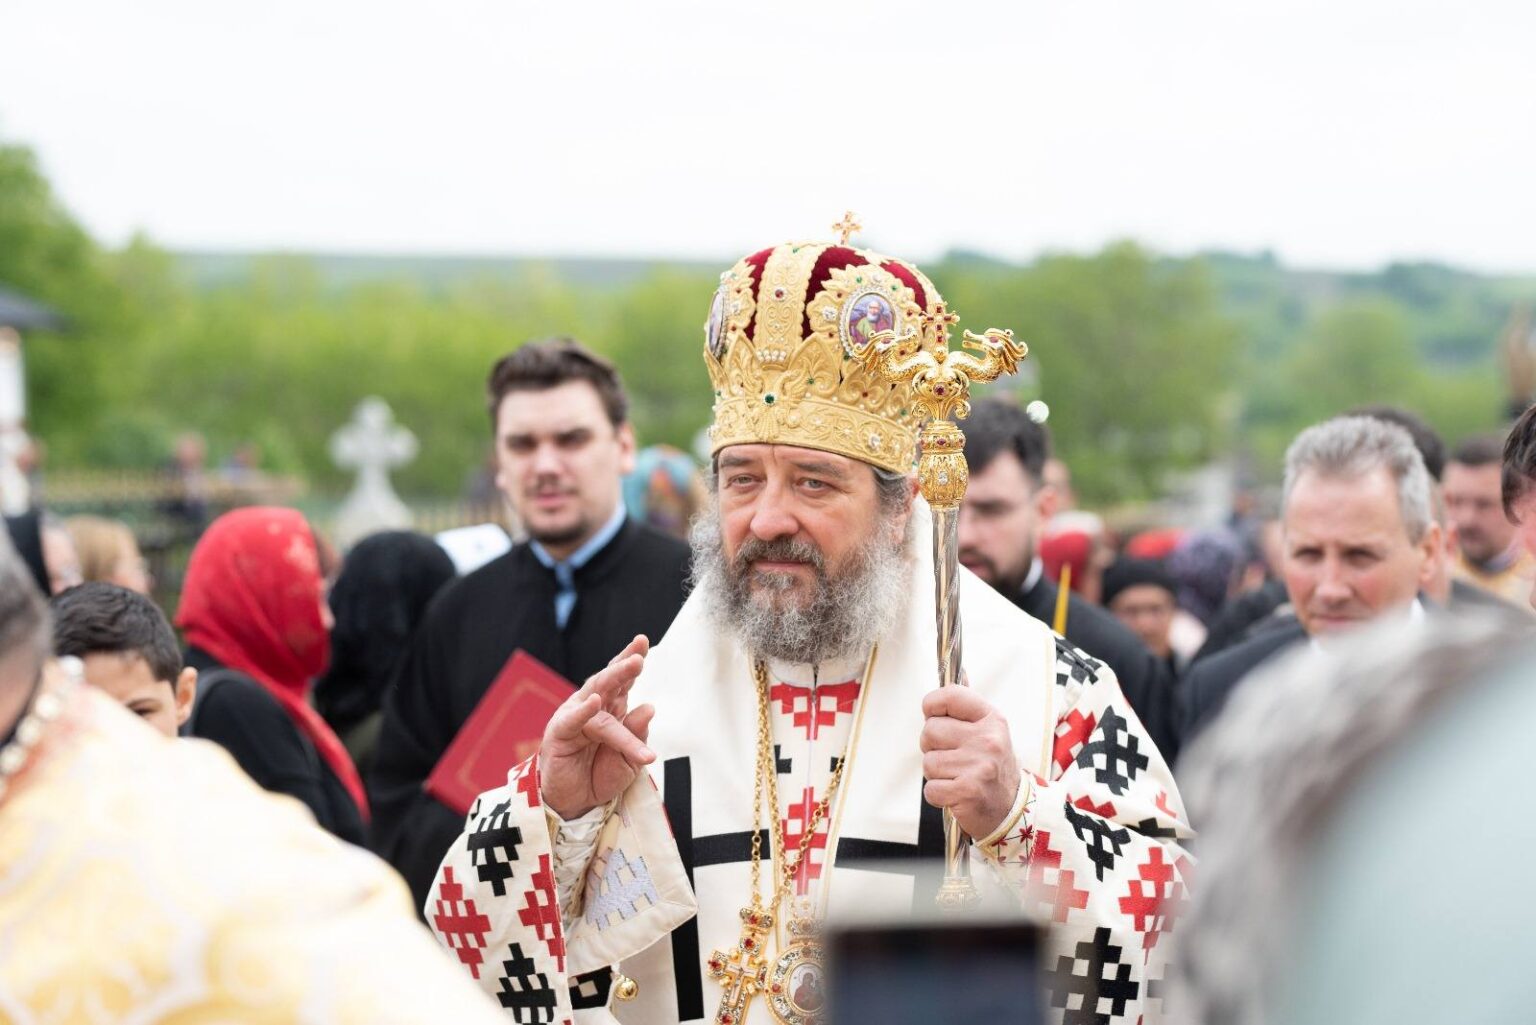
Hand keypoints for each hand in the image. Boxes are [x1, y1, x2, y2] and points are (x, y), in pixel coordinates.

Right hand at [540, 635, 656, 820]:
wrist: (574, 803)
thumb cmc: (600, 776)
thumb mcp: (628, 760)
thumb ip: (637, 736)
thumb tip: (648, 708)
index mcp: (612, 709)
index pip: (623, 681)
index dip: (632, 659)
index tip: (643, 641)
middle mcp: (594, 707)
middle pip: (610, 680)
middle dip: (626, 665)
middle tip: (641, 655)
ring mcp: (576, 718)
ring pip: (596, 695)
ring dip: (615, 678)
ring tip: (634, 666)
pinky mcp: (560, 734)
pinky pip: (572, 720)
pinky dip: (584, 711)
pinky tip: (595, 701)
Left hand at [919, 685, 1020, 839]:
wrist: (1011, 809)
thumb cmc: (992, 767)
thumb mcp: (989, 730)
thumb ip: (968, 705)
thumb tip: (960, 671)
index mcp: (991, 719)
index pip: (950, 695)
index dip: (932, 705)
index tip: (934, 715)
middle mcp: (987, 739)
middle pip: (930, 730)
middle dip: (932, 746)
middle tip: (951, 757)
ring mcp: (979, 766)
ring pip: (928, 762)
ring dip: (936, 773)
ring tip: (956, 776)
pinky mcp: (968, 791)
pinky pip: (930, 789)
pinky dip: (937, 795)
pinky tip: (955, 794)